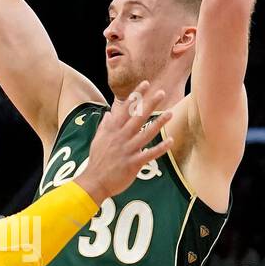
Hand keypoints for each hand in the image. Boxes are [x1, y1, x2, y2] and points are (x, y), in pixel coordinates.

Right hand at [75, 81, 174, 203]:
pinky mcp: (133, 163)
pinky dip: (160, 148)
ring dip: (159, 123)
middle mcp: (120, 138)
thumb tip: (109, 114)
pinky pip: (149, 154)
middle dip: (150, 104)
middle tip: (162, 92)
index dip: (136, 96)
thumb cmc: (97, 161)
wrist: (94, 181)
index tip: (146, 84)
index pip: (125, 109)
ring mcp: (127, 150)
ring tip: (170, 113)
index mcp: (112, 131)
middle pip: (137, 117)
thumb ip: (105, 126)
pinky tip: (170, 141)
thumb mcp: (98, 140)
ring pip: (146, 133)